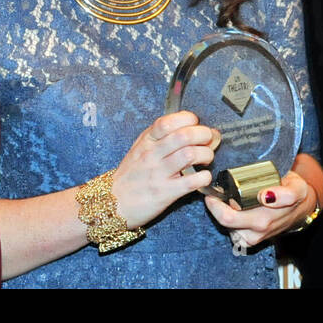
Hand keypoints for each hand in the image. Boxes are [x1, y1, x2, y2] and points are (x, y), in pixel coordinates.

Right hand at [110, 111, 219, 229]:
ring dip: (206, 155)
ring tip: (207, 159)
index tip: (196, 124)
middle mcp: (151, 154)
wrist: (113, 204)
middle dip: (204, 135)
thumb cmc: (130, 176)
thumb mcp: (139, 149)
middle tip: (210, 140)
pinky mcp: (165, 193)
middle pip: (184, 136)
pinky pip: (192, 182)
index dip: (188, 119)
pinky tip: (204, 177)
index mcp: (146, 141)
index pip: (168, 121)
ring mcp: (158, 174)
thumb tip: (191, 129)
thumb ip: (161, 138)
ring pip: (190, 155)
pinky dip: (204, 177)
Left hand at [204, 168, 318, 249]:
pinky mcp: (250, 240)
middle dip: (215, 206)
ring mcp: (253, 237)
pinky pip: (231, 231)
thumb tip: (265, 197)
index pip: (228, 217)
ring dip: (221, 213)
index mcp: (263, 220)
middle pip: (224, 222)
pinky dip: (228, 220)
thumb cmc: (295, 192)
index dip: (215, 203)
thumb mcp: (297, 189)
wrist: (301, 207)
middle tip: (214, 191)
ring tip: (223, 197)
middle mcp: (256, 232)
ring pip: (226, 227)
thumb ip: (286, 194)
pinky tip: (230, 208)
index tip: (213, 190)